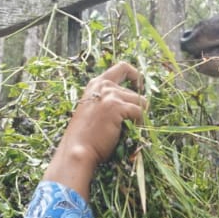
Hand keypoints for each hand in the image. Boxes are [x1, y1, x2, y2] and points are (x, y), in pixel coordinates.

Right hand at [43, 61, 145, 198]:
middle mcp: (103, 85)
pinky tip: (127, 131)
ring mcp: (110, 95)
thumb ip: (108, 99)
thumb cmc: (86, 135)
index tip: (140, 86)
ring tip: (125, 129)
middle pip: (135, 92)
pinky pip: (140, 112)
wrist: (77, 150)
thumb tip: (136, 101)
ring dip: (139, 117)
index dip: (136, 75)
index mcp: (96, 83)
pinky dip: (139, 123)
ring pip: (141, 102)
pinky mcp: (117, 107)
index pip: (122, 67)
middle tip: (129, 124)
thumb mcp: (94, 108)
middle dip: (137, 108)